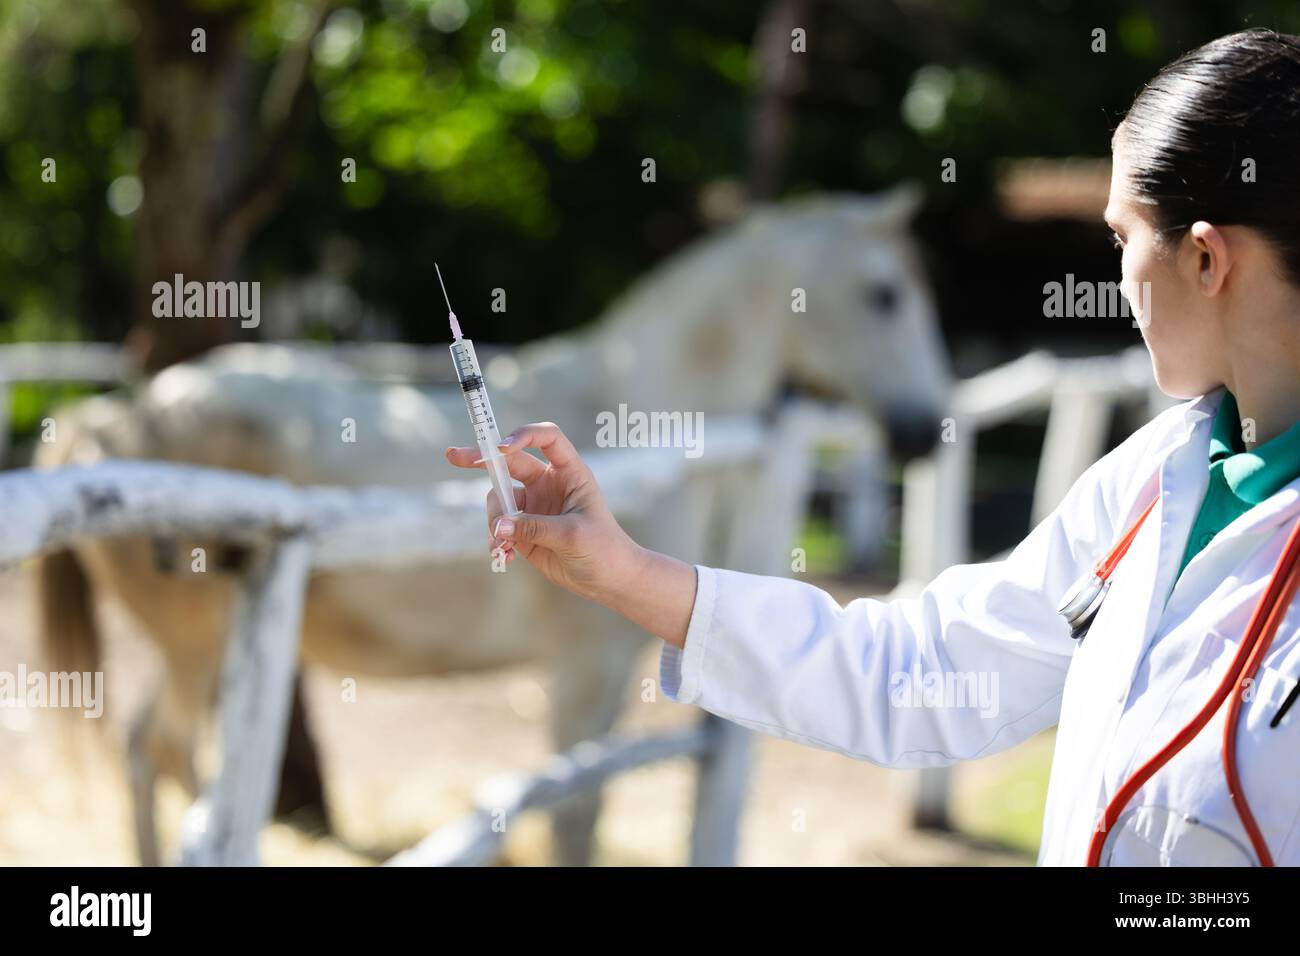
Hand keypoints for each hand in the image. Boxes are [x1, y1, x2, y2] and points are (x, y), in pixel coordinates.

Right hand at [445, 421, 699, 647]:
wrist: (607, 579)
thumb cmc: (603, 549)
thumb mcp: (572, 535)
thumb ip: (534, 527)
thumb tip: (497, 526)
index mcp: (569, 472)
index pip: (547, 438)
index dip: (523, 435)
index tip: (500, 447)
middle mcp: (548, 482)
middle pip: (509, 460)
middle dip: (480, 458)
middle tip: (453, 456)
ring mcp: (533, 504)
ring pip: (498, 498)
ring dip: (493, 519)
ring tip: (502, 545)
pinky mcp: (522, 528)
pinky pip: (497, 526)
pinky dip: (495, 539)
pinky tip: (505, 557)